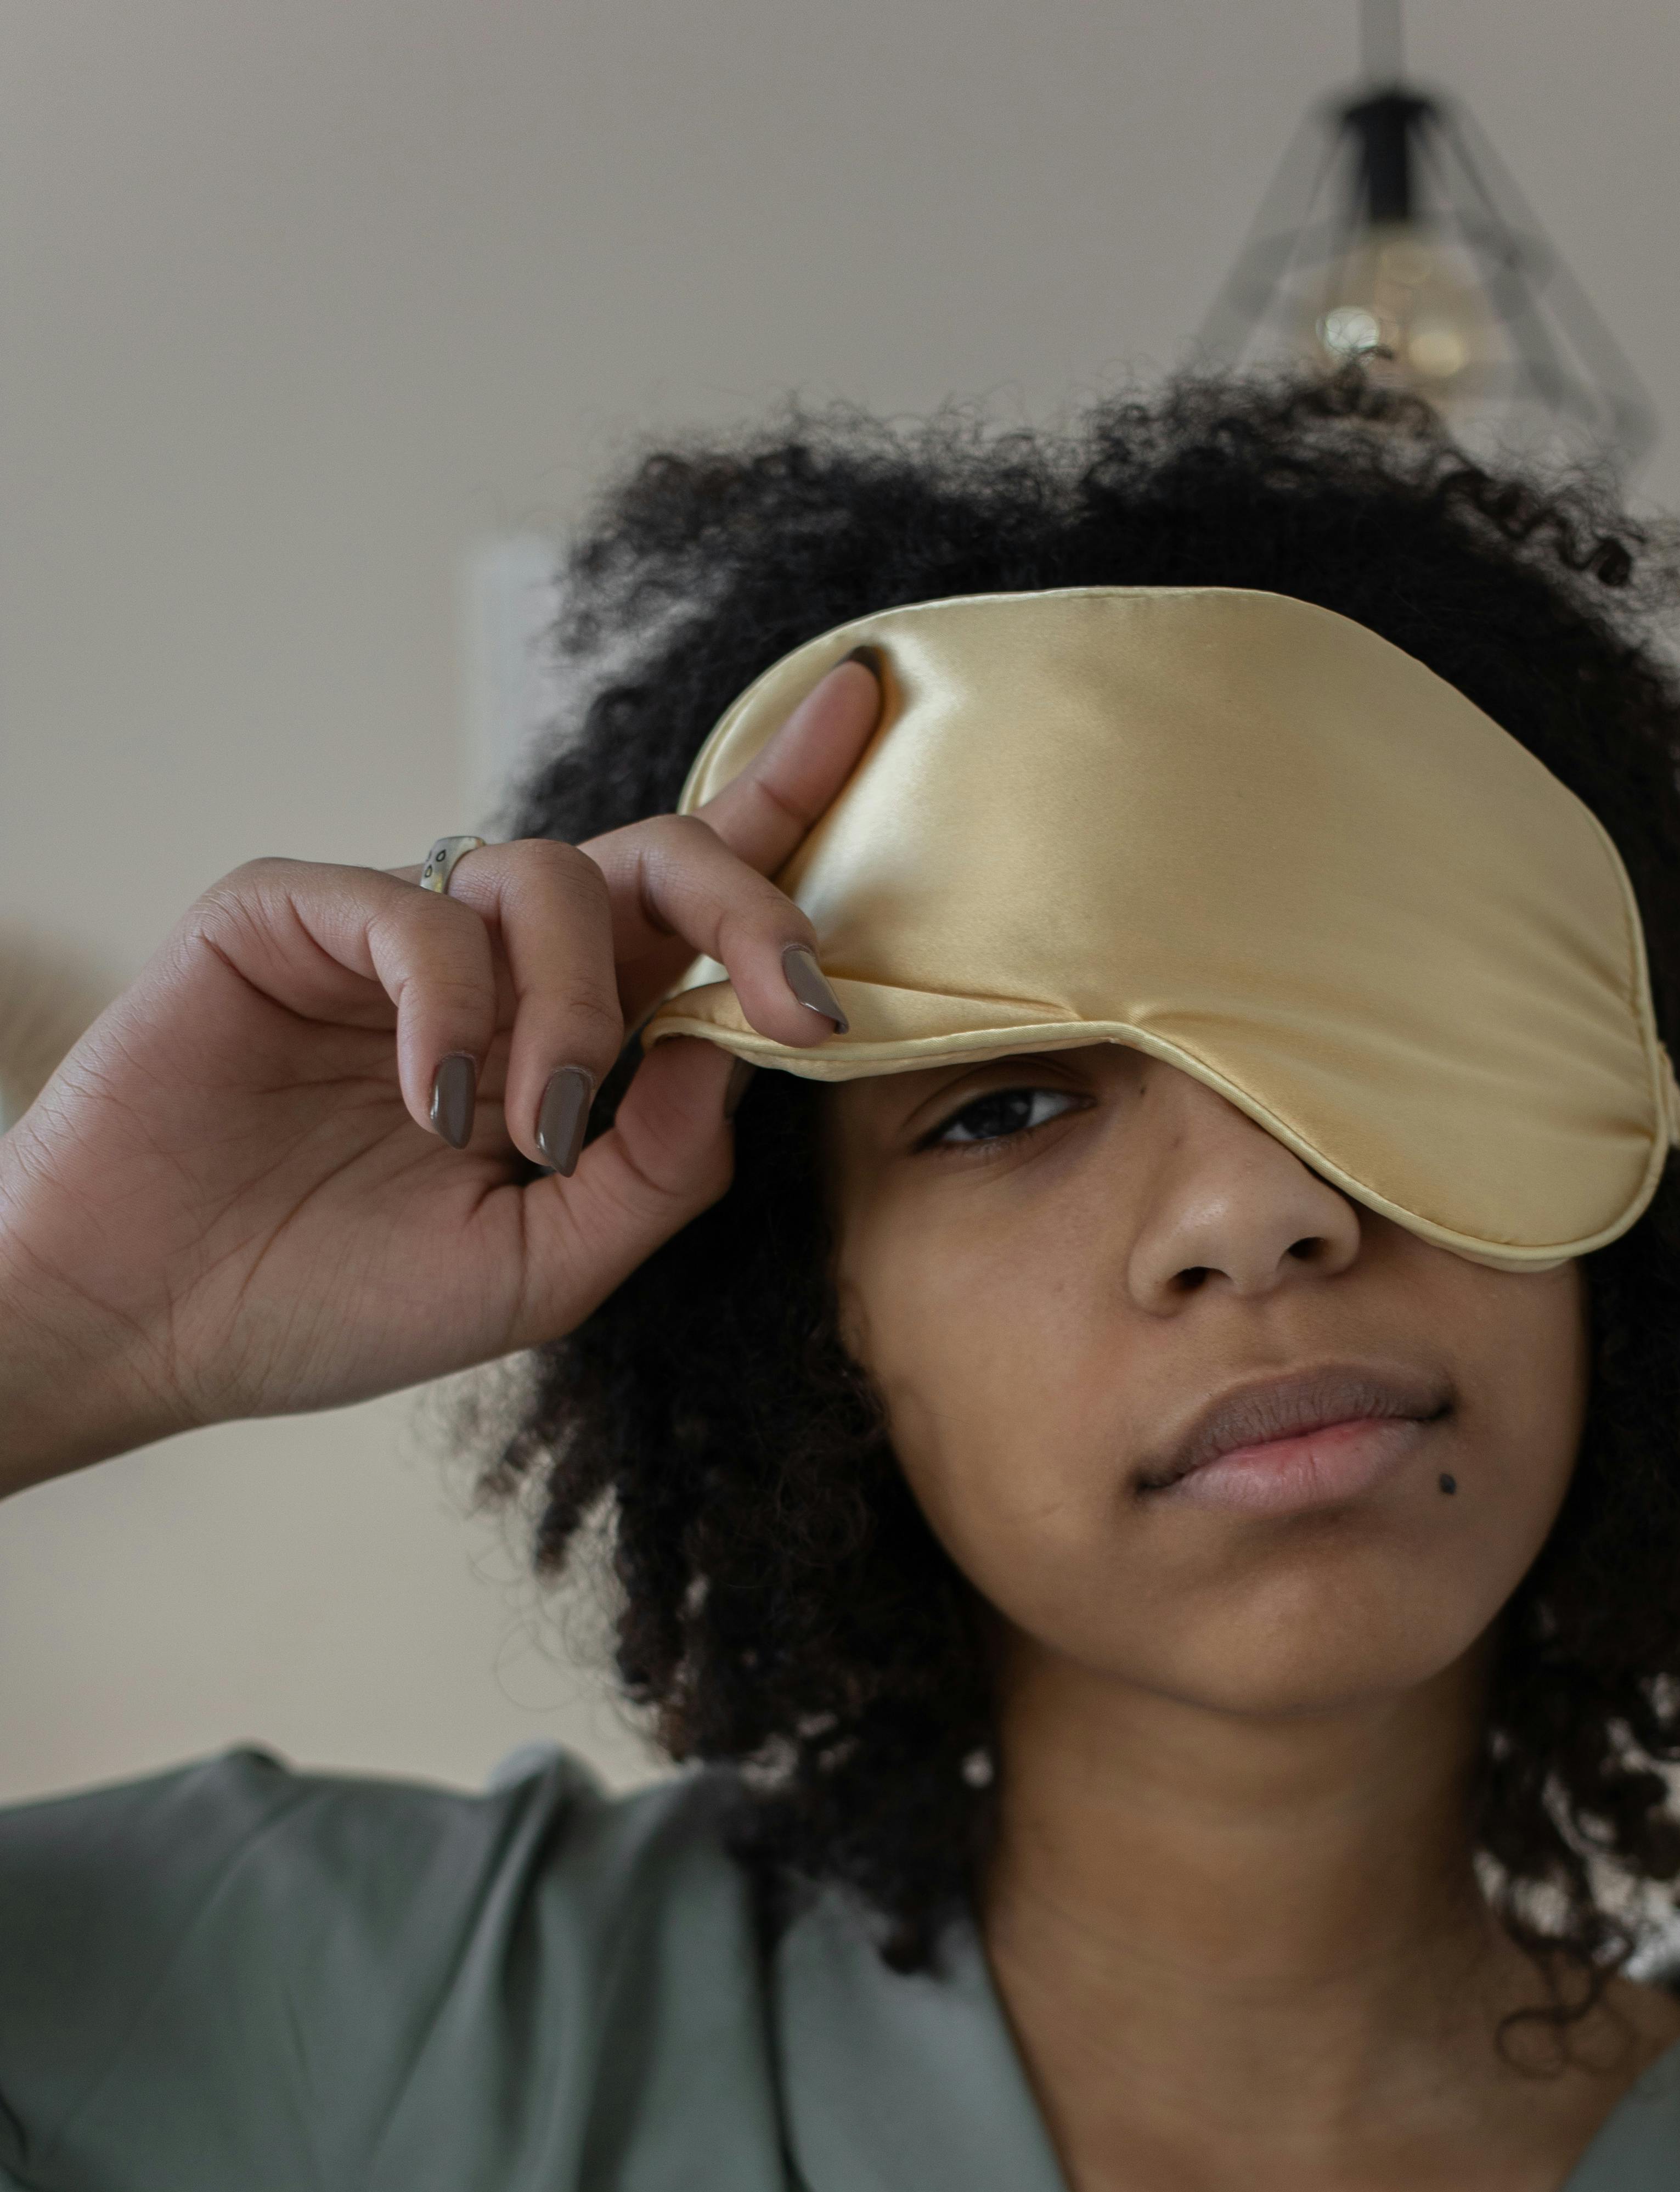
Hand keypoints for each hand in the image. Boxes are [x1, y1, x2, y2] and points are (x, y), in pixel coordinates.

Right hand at [0, 658, 878, 1495]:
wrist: (152, 1323)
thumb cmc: (330, 1301)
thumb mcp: (541, 1273)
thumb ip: (654, 1174)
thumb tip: (733, 1055)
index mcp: (567, 1040)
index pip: (693, 914)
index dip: (779, 810)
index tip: (864, 716)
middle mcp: (496, 969)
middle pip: (654, 861)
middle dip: (746, 907)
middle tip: (789, 1000)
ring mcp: (395, 934)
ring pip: (545, 878)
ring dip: (572, 1014)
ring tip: (521, 1132)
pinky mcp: (292, 913)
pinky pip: (417, 910)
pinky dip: (450, 1009)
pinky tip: (429, 1105)